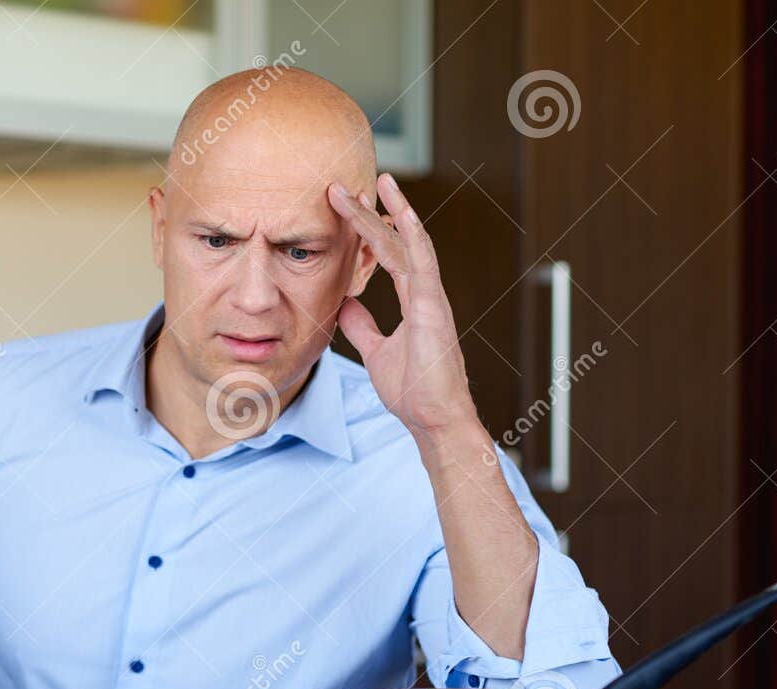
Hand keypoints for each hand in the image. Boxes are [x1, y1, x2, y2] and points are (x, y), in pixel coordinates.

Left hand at [327, 173, 477, 438]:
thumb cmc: (413, 389)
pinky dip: (409, 235)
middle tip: (344, 186)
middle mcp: (424, 291)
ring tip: (375, 182)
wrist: (432, 417)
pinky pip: (421, 261)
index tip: (347, 206)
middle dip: (370, 213)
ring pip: (408, 243)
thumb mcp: (376, 351)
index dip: (368, 229)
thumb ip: (362, 326)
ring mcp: (430, 296)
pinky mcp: (432, 305)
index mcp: (414, 300)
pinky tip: (398, 212)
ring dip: (389, 212)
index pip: (388, 254)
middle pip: (395, 241)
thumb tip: (343, 304)